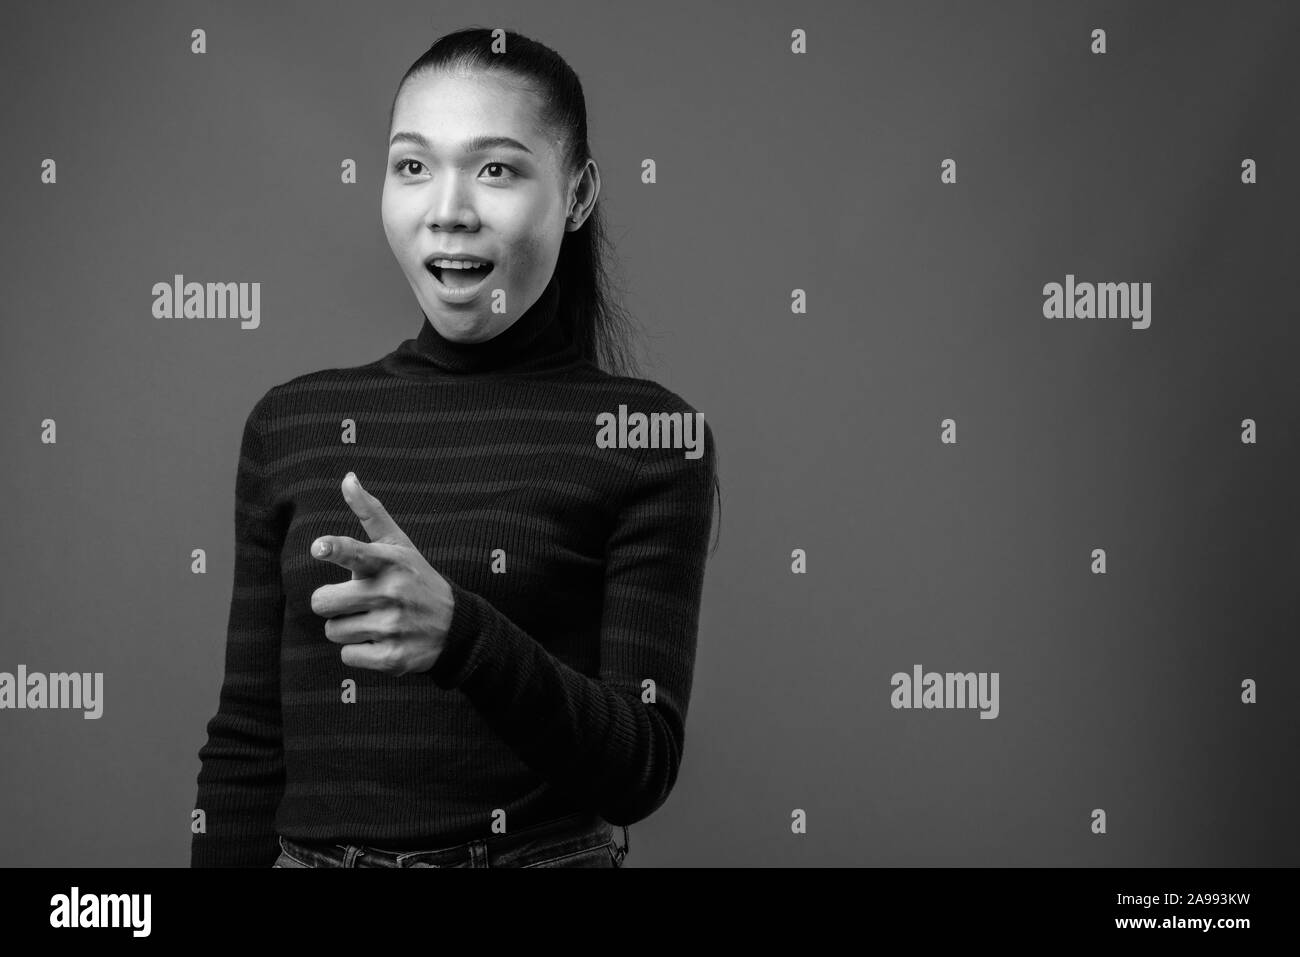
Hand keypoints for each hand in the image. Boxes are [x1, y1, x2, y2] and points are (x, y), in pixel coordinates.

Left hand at [309, 472, 454, 674]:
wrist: (455, 625)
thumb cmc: (415, 577)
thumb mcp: (399, 544)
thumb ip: (370, 512)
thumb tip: (347, 477)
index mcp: (389, 561)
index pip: (357, 552)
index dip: (335, 549)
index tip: (319, 547)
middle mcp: (392, 592)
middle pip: (323, 602)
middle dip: (332, 604)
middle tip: (356, 601)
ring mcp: (393, 626)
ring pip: (333, 631)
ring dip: (347, 629)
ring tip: (374, 621)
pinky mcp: (393, 657)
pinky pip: (347, 656)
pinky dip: (359, 652)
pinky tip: (382, 641)